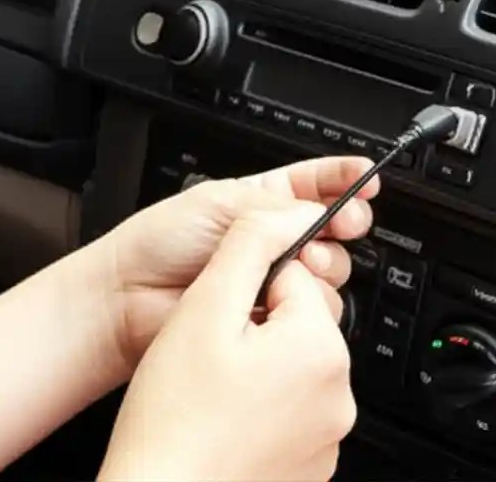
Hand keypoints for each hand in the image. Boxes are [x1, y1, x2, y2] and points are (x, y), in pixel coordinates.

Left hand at [87, 157, 377, 371]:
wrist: (128, 296)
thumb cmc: (158, 242)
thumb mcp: (220, 202)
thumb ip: (277, 206)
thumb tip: (321, 210)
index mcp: (264, 201)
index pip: (317, 184)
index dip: (346, 180)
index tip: (367, 178)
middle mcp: (275, 240)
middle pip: (334, 231)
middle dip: (345, 223)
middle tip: (342, 223)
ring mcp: (274, 280)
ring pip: (328, 273)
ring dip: (323, 264)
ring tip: (297, 263)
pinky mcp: (270, 317)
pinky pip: (309, 312)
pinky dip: (304, 303)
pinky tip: (282, 293)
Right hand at [99, 204, 355, 481]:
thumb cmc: (173, 420)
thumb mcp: (203, 310)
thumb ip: (251, 246)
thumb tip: (289, 213)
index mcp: (321, 349)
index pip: (294, 278)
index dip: (244, 288)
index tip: (213, 314)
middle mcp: (339, 395)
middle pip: (299, 324)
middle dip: (255, 327)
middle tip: (208, 355)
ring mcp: (328, 437)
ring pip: (293, 368)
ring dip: (257, 369)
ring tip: (210, 393)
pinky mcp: (310, 467)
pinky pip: (291, 414)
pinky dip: (260, 411)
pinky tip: (221, 421)